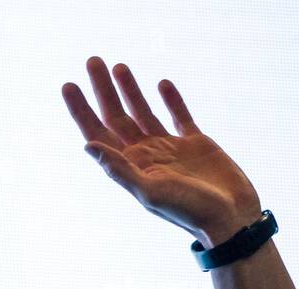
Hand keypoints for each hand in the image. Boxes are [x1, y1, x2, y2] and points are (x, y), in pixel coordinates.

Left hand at [62, 56, 261, 247]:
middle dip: (102, 90)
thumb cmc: (189, 211)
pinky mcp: (196, 144)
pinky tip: (161, 84)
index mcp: (130, 166)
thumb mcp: (150, 191)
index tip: (68, 85)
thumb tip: (88, 146)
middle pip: (116, 116)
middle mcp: (145, 155)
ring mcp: (169, 148)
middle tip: (91, 61)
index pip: (98, 133)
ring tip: (118, 66)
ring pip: (143, 112)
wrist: (230, 218)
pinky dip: (170, 99)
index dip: (81, 110)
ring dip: (130, 90)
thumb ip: (120, 169)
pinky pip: (179, 115)